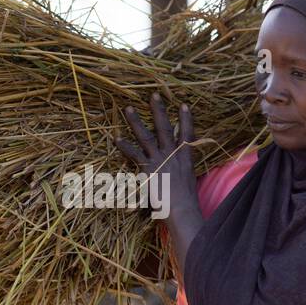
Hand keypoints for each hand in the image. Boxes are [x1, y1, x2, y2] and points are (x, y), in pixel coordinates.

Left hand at [114, 92, 196, 209]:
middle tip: (154, 94)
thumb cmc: (187, 202)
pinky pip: (134, 154)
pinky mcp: (147, 169)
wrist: (182, 209)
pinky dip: (125, 146)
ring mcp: (159, 160)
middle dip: (159, 111)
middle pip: (165, 128)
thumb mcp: (189, 182)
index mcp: (185, 158)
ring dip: (136, 122)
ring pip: (146, 136)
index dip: (186, 119)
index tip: (184, 105)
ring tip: (128, 108)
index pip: (187, 134)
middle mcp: (172, 155)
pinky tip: (116, 138)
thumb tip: (179, 173)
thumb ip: (183, 172)